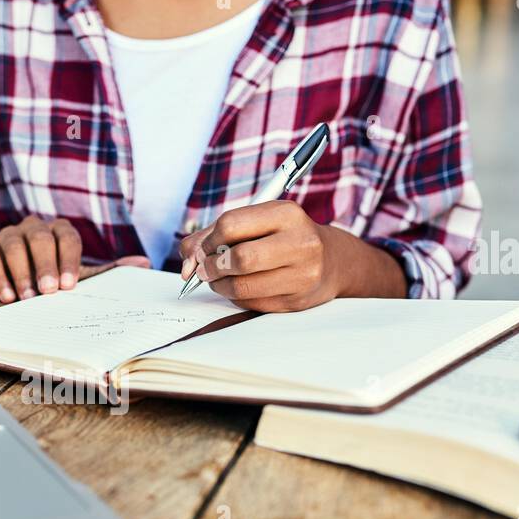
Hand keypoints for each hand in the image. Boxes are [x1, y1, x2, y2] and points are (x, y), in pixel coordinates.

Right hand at [0, 215, 149, 302]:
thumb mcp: (75, 276)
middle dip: (45, 265)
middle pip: (41, 238)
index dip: (68, 260)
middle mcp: (33, 228)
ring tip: (27, 298)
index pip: (67, 236)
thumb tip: (144, 264)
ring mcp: (7, 235)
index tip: (68, 286)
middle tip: (48, 292)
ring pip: (14, 246)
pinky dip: (0, 278)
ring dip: (22, 274)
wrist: (10, 284)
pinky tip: (7, 297)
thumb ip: (106, 271)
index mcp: (58, 231)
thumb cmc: (48, 279)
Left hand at [178, 201, 404, 310]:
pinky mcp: (297, 301)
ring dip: (219, 286)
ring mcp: (302, 275)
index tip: (200, 250)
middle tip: (205, 269)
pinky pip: (251, 304)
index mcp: (287, 214)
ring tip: (219, 279)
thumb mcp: (258, 222)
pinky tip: (241, 288)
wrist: (331, 261)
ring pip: (242, 287)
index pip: (231, 224)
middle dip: (211, 266)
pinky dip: (236, 298)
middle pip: (238, 258)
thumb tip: (186, 258)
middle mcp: (299, 243)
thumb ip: (215, 233)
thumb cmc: (284, 237)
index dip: (207, 240)